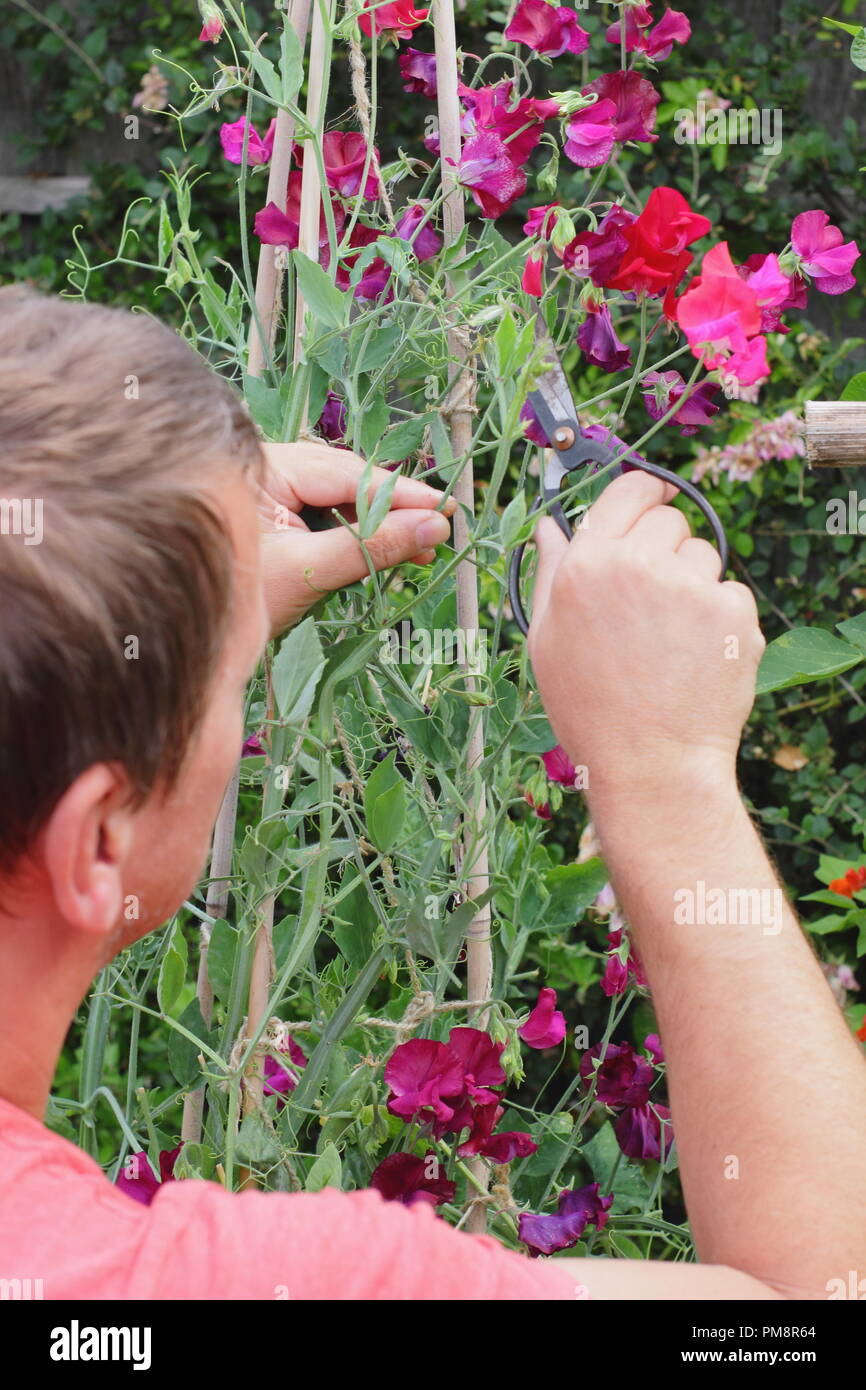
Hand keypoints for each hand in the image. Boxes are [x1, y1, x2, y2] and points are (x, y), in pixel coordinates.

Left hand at [256, 442, 455, 635]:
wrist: (188, 631)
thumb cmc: (239, 598)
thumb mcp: (310, 571)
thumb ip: (373, 546)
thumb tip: (436, 526)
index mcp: (265, 465)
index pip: (347, 473)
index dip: (400, 494)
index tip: (445, 509)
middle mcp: (267, 467)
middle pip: (347, 481)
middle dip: (393, 509)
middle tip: (441, 531)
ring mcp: (270, 490)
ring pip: (340, 499)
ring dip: (379, 525)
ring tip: (422, 549)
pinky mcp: (276, 515)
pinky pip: (326, 516)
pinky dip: (357, 535)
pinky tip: (388, 551)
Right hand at [528, 471, 764, 802]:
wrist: (650, 765)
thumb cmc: (590, 709)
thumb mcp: (546, 640)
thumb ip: (549, 572)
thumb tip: (548, 525)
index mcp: (586, 565)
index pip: (628, 490)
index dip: (644, 493)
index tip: (652, 502)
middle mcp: (638, 565)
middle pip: (669, 519)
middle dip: (665, 547)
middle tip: (652, 599)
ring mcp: (690, 586)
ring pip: (704, 554)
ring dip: (693, 582)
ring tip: (670, 639)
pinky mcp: (733, 612)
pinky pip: (730, 592)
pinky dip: (720, 618)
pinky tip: (696, 656)